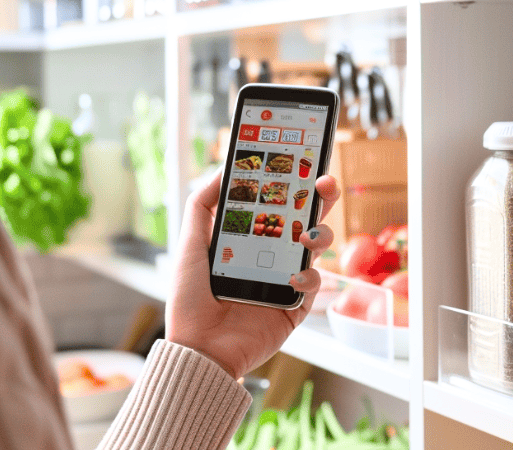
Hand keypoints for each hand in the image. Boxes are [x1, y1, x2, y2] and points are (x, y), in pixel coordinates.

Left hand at [166, 170, 338, 378]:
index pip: (275, 205)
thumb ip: (202, 207)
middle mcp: (270, 257)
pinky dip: (309, 277)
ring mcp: (285, 281)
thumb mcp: (190, 246)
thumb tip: (221, 170)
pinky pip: (312, 286)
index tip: (300, 162)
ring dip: (320, 234)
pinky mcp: (294, 308)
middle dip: (318, 199)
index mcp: (248, 240)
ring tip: (309, 233)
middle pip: (302, 220)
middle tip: (324, 182)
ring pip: (315, 248)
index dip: (289, 184)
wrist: (199, 349)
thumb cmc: (189, 301)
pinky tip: (294, 276)